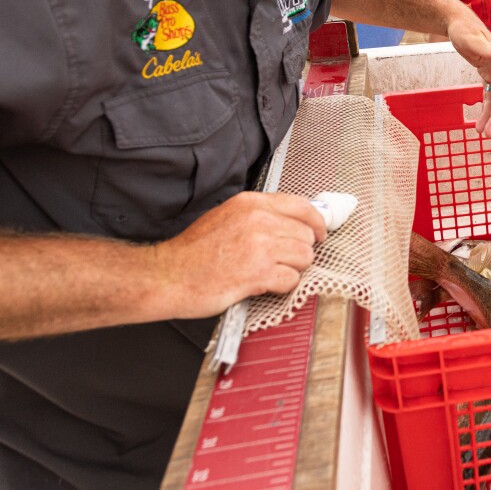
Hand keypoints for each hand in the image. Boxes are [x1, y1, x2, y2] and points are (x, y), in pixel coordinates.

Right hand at [151, 192, 327, 317]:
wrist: (170, 275)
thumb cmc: (193, 252)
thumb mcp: (225, 216)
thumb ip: (258, 215)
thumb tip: (288, 221)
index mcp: (251, 203)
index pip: (302, 206)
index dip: (317, 222)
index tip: (320, 232)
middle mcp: (259, 220)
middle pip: (307, 235)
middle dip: (300, 250)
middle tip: (285, 260)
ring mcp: (260, 246)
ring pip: (304, 257)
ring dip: (293, 268)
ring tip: (271, 272)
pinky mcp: (258, 273)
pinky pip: (291, 279)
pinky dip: (282, 285)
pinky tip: (264, 284)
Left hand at [446, 12, 490, 136]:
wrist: (457, 22)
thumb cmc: (464, 29)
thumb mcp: (472, 40)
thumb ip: (488, 49)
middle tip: (488, 134)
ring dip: (490, 116)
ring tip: (481, 133)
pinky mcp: (486, 74)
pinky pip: (488, 95)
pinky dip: (485, 108)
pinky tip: (479, 121)